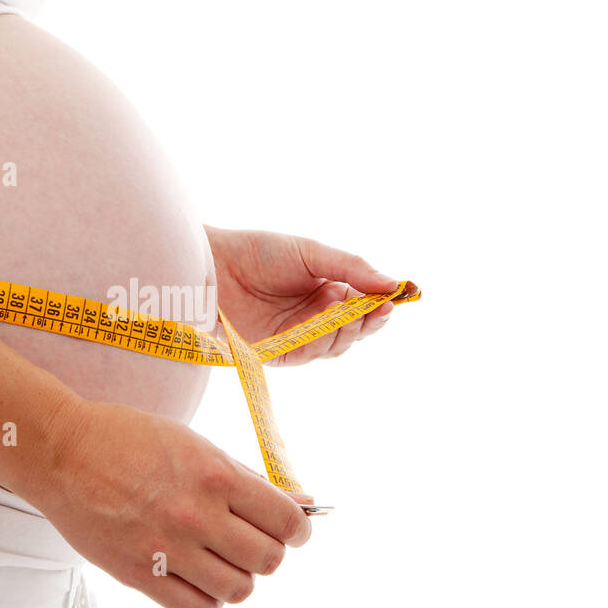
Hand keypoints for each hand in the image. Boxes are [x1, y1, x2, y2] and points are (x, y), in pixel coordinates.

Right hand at [26, 398, 311, 607]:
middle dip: (268, 552)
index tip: (292, 530)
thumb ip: (245, 478)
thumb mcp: (196, 445)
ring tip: (222, 560)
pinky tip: (198, 579)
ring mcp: (167, 548)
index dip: (298, 529)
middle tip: (252, 542)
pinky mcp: (139, 574)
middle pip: (268, 560)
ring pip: (238, 590)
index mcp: (216, 476)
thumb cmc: (128, 439)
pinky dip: (208, 599)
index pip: (286, 522)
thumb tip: (298, 502)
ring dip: (238, 577)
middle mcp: (197, 515)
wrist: (62, 452)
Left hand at [206, 226, 400, 365]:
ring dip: (345, 332)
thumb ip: (351, 268)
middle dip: (367, 322)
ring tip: (343, 312)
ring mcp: (296, 336)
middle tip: (374, 309)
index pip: (363, 308)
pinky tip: (324, 323)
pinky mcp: (277, 352)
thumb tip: (392, 284)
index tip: (393, 301)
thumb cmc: (259, 252)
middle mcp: (315, 317)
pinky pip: (307, 355)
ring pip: (335, 346)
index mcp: (328, 291)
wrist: (214, 265)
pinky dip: (320, 342)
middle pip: (353, 332)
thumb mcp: (312, 253)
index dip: (380, 308)